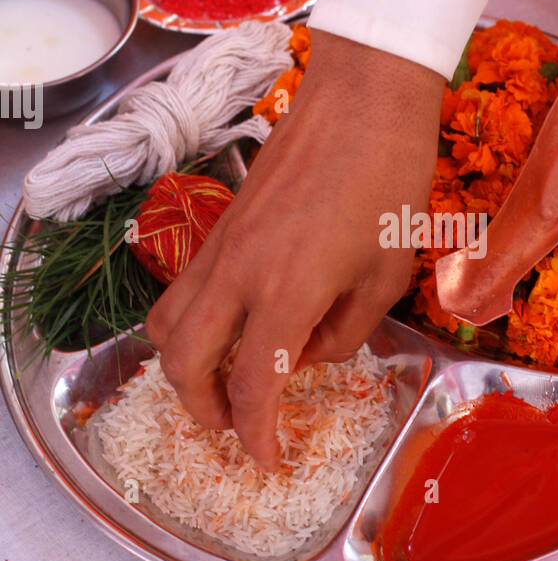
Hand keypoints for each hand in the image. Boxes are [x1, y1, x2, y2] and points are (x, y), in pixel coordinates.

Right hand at [145, 30, 442, 470]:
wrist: (362, 100)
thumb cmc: (389, 182)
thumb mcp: (387, 273)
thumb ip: (346, 332)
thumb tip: (307, 357)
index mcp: (286, 292)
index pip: (252, 387)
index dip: (257, 436)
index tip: (270, 460)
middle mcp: (238, 274)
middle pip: (182, 363)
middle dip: (202, 410)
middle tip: (237, 427)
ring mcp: (220, 246)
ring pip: (166, 324)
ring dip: (184, 367)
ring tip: (226, 382)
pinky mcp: (219, 226)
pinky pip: (183, 290)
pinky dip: (192, 325)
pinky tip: (236, 327)